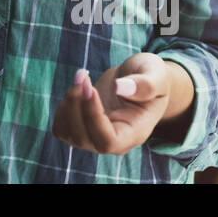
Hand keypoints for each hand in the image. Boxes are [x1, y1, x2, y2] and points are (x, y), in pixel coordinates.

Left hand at [51, 53, 171, 154]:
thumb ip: (145, 84)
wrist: (139, 79)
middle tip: (82, 75)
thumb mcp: (156, 74)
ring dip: (67, 103)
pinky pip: (61, 128)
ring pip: (68, 133)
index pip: (108, 141)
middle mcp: (114, 141)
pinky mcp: (82, 128)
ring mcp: (96, 136)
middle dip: (75, 106)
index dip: (93, 117)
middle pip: (83, 138)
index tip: (90, 87)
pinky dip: (62, 108)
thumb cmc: (151, 76)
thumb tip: (121, 87)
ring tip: (81, 77)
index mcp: (134, 133)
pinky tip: (77, 90)